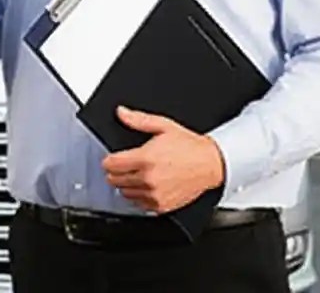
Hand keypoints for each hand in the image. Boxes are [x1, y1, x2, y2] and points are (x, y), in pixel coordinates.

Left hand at [101, 106, 225, 213]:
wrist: (210, 164)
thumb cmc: (189, 146)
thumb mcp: (163, 126)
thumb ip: (139, 120)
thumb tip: (122, 113)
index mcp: (145, 159)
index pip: (110, 165)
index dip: (108, 160)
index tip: (112, 159)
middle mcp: (148, 179)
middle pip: (114, 180)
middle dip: (116, 172)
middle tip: (125, 166)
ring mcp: (154, 195)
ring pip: (124, 194)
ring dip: (126, 185)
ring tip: (137, 175)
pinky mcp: (161, 206)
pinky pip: (138, 204)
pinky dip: (139, 196)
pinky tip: (146, 186)